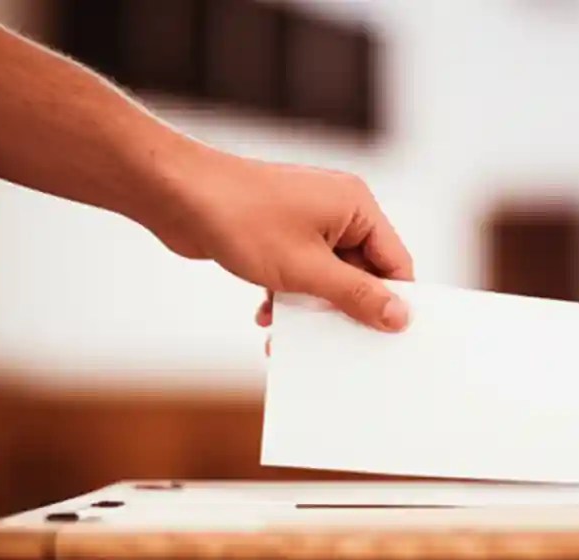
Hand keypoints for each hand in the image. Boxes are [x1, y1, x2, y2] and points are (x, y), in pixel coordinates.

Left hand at [147, 145, 413, 332]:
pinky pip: (298, 272)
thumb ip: (357, 295)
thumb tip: (399, 316)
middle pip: (361, 272)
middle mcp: (336, 209)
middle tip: (337, 343)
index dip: (394, 300)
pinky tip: (264, 315)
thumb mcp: (308, 270)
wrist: (178, 196)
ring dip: (310, 308)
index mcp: (356, 206)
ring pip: (326, 277)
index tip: (389, 337)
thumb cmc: (243, 220)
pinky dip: (286, 296)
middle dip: (344, 308)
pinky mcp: (279, 233)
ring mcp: (306, 220)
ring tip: (290, 333)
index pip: (395, 261)